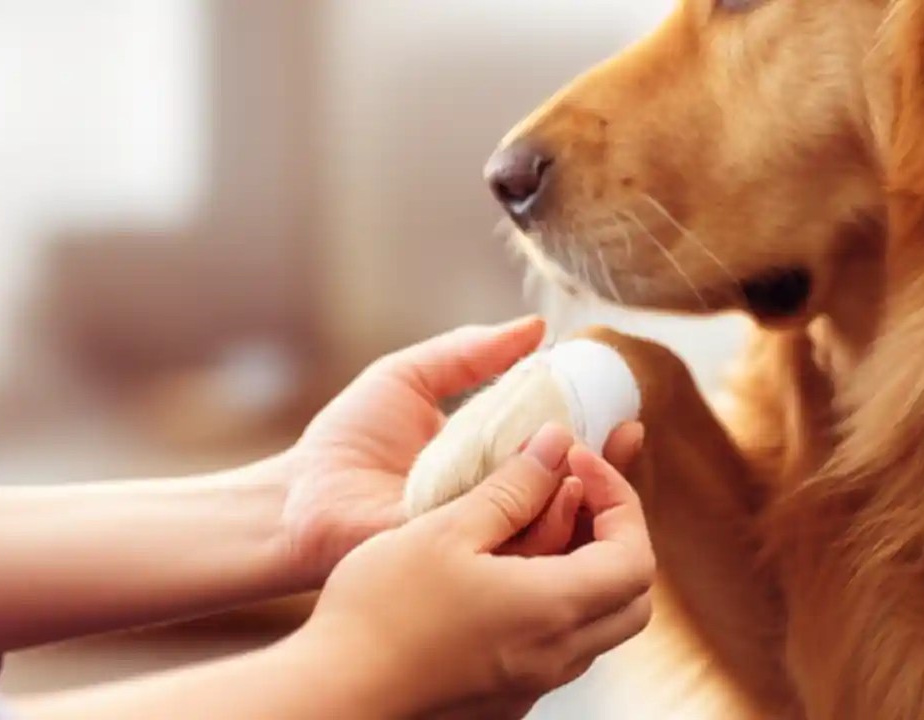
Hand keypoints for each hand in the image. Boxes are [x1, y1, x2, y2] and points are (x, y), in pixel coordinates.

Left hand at [276, 316, 645, 586]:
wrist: (296, 496)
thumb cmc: (346, 440)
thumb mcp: (410, 378)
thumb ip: (469, 354)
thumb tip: (536, 326)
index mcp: (493, 465)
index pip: (560, 455)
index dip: (598, 437)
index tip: (626, 415)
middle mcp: (496, 505)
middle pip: (571, 495)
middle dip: (610, 469)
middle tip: (626, 435)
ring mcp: (483, 541)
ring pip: (556, 527)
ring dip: (581, 491)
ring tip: (586, 455)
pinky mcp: (464, 567)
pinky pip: (518, 553)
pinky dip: (542, 522)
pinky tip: (555, 489)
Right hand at [290, 425, 656, 718]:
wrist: (331, 695)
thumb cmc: (379, 611)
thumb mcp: (445, 530)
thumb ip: (512, 486)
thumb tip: (557, 443)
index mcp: (552, 611)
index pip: (637, 555)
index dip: (619, 499)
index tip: (575, 462)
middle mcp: (556, 655)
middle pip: (632, 593)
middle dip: (616, 533)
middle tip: (574, 490)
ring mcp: (533, 683)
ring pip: (597, 621)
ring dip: (585, 565)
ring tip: (536, 520)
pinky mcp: (506, 698)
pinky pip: (558, 644)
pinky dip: (555, 599)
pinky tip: (506, 570)